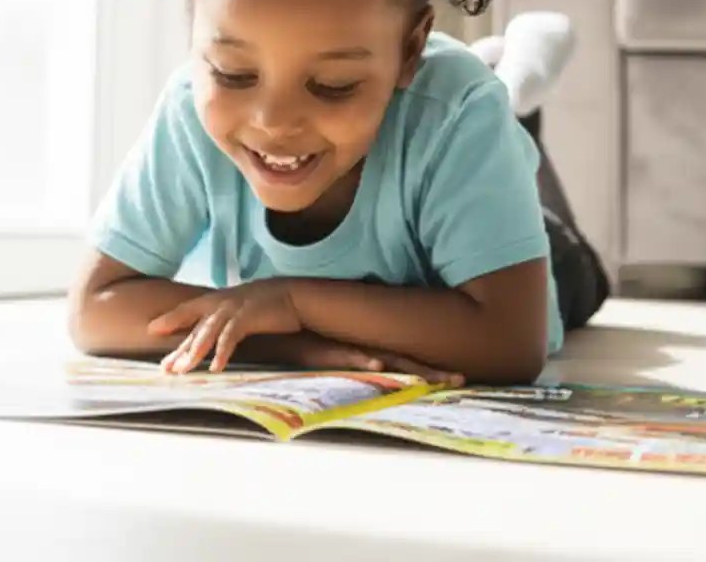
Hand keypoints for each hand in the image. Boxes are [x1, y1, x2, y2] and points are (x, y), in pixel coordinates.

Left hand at [147, 279, 302, 373]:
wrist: (294, 294)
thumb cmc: (270, 303)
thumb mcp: (242, 307)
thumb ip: (227, 317)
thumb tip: (217, 332)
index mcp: (219, 299)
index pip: (188, 310)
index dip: (170, 319)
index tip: (152, 330)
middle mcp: (221, 302)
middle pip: (195, 329)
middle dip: (179, 350)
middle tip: (165, 368)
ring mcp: (233, 309)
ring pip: (207, 333)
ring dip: (194, 353)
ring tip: (183, 370)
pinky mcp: (247, 317)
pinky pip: (230, 338)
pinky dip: (222, 353)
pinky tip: (215, 368)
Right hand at [244, 333, 464, 385]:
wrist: (244, 323)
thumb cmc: (281, 345)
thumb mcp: (314, 357)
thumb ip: (335, 366)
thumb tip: (361, 378)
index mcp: (356, 351)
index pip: (400, 362)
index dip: (427, 370)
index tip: (457, 380)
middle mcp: (350, 348)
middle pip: (400, 362)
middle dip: (430, 372)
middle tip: (461, 381)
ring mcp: (334, 348)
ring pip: (378, 359)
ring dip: (405, 369)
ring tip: (433, 378)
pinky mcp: (312, 350)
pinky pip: (340, 356)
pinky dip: (360, 360)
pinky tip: (378, 365)